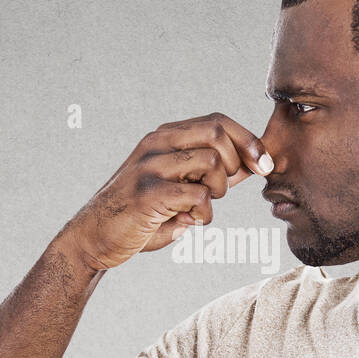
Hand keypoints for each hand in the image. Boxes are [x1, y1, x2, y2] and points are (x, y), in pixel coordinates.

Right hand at [58, 113, 272, 271]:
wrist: (93, 237)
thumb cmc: (140, 214)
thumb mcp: (177, 187)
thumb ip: (210, 175)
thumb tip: (252, 166)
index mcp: (164, 137)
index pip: (217, 121)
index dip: (248, 140)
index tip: (265, 165)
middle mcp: (156, 144)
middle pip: (217, 132)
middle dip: (238, 161)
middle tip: (230, 189)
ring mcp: (149, 166)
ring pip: (210, 161)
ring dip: (219, 189)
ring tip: (205, 206)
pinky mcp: (147, 194)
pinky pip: (196, 195)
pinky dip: (205, 212)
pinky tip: (193, 222)